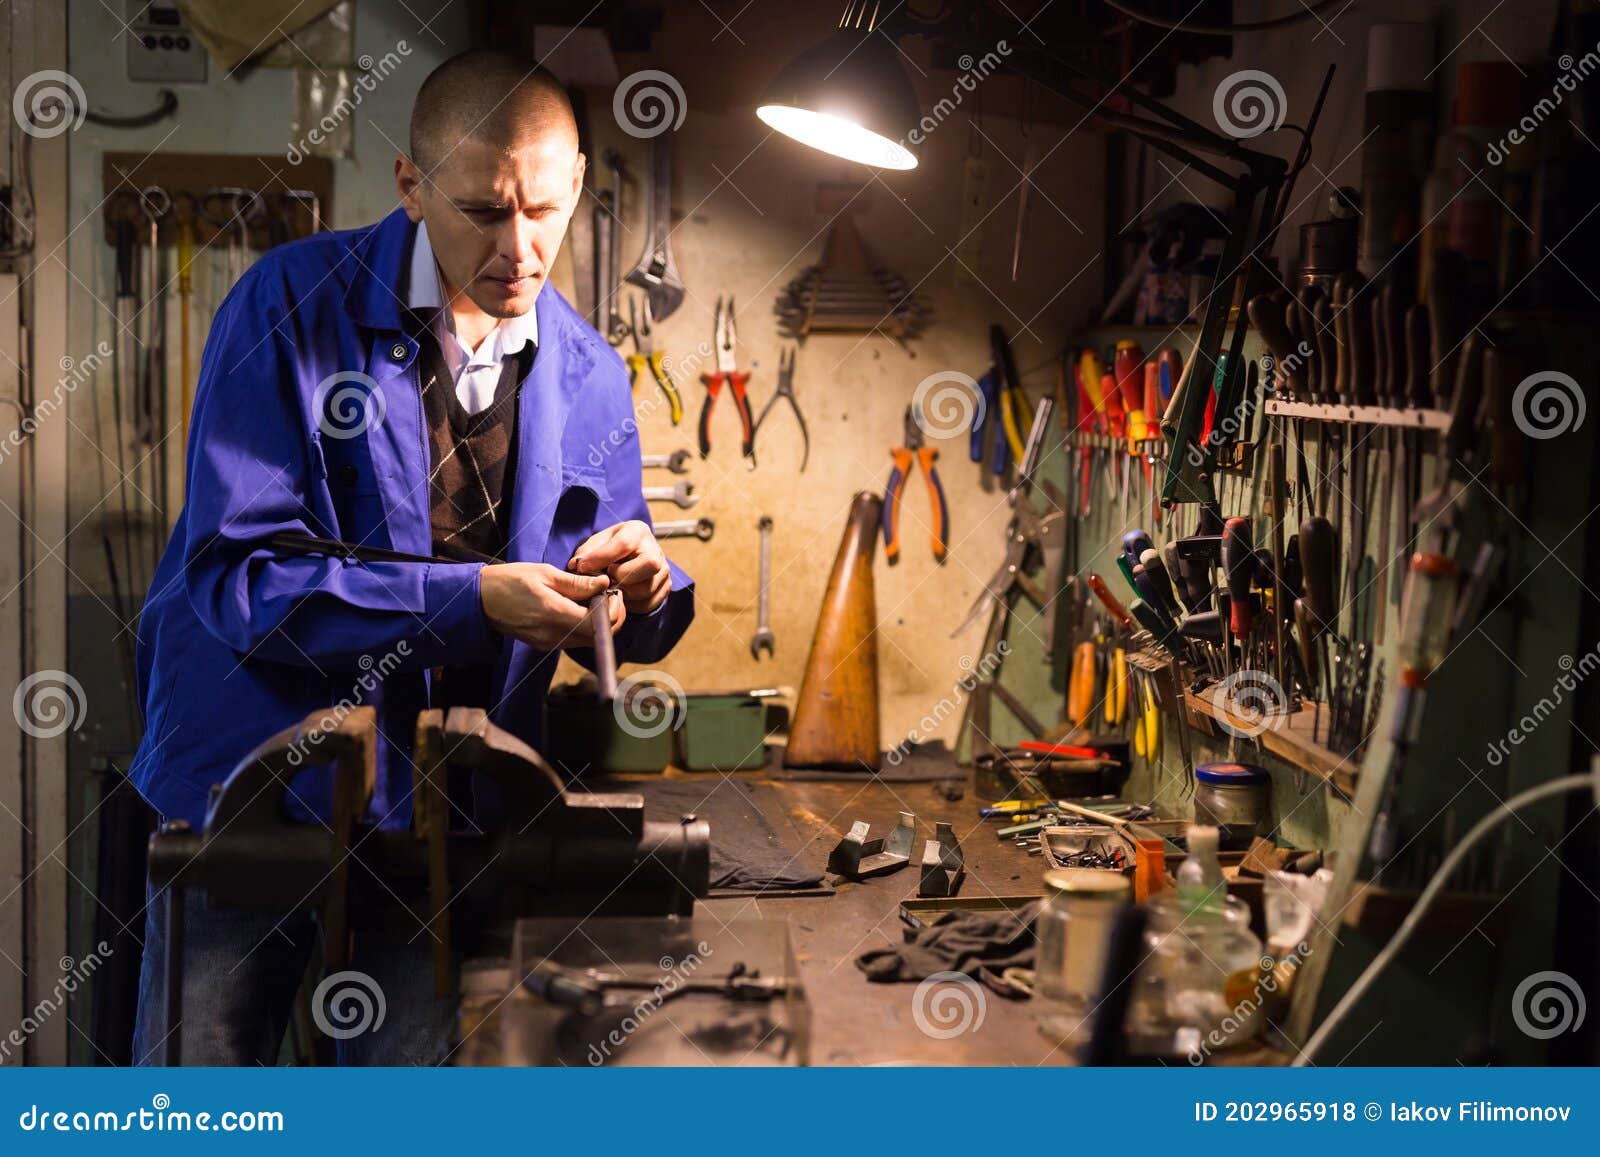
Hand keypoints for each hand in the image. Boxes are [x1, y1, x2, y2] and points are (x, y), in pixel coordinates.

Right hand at [479, 563, 624, 648]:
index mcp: (554, 614)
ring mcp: (549, 644)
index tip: (613, 591)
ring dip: (598, 621)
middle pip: (599, 636)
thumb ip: (576, 583)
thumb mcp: (544, 573)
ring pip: (589, 640)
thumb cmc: (510, 581)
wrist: (480, 600)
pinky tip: (578, 607)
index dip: (613, 610)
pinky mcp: (546, 645)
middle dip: (611, 616)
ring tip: (592, 597)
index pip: (599, 624)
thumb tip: (603, 583)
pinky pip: (575, 639)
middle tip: (608, 594)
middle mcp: (554, 635)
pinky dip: (584, 626)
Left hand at [568, 520, 670, 613]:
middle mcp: (655, 549)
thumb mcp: (597, 543)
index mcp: (637, 531)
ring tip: (612, 587)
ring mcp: (664, 569)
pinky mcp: (665, 587)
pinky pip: (649, 603)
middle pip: (650, 565)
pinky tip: (622, 595)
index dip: (601, 558)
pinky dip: (631, 604)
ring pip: (647, 588)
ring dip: (624, 593)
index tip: (583, 567)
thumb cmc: (610, 548)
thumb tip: (577, 567)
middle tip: (607, 578)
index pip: (624, 544)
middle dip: (623, 575)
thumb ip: (586, 553)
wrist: (630, 557)